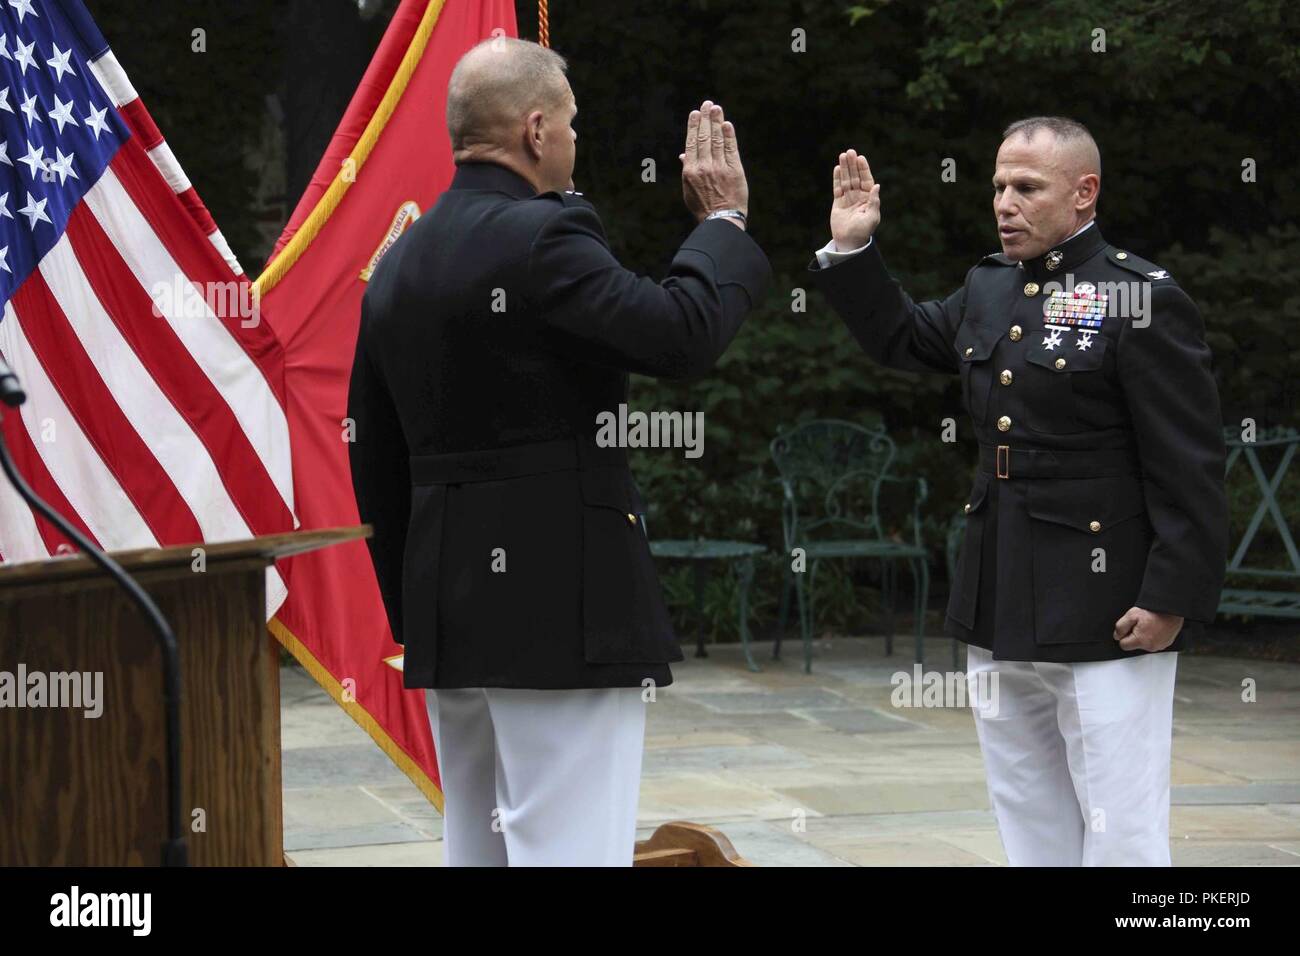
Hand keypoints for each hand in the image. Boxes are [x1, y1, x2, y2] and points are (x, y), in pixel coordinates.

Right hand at [679, 100, 748, 223]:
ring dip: (716, 122)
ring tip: (716, 108)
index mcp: (690, 171)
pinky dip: (728, 136)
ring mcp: (719, 168)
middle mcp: (704, 167)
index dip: (694, 126)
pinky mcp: (734, 171)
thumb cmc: (703, 207)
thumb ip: (687, 170)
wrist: (720, 220)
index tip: (695, 113)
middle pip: (704, 137)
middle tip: (707, 104)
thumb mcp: (689, 191)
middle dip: (706, 119)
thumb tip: (683, 155)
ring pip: (717, 140)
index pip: (692, 143)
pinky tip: (726, 124)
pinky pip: (731, 149)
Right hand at [830, 149, 879, 249]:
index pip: (866, 180)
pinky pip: (837, 188)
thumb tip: (876, 186)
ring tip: (842, 156)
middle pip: (855, 177)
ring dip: (844, 168)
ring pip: (846, 180)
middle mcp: (858, 196)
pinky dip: (837, 178)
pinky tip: (837, 168)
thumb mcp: (872, 216)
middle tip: (850, 152)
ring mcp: (848, 199)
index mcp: (868, 198)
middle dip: (853, 165)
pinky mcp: (838, 203)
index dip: (863, 169)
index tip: (860, 158)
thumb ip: (874, 201)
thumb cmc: (863, 231)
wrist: (849, 242)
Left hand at [1113, 606, 1183, 651]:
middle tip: (1139, 624)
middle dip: (1134, 636)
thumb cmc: (1153, 611)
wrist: (1170, 608)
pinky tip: (1155, 627)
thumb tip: (1117, 636)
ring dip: (1144, 636)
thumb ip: (1120, 627)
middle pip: (1134, 645)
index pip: (1124, 645)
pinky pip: (1154, 642)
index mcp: (1141, 641)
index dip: (1123, 635)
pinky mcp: (1166, 643)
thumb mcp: (1131, 615)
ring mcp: (1160, 646)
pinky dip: (1153, 636)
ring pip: (1144, 644)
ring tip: (1148, 625)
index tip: (1128, 628)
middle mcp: (1151, 647)